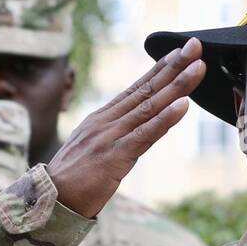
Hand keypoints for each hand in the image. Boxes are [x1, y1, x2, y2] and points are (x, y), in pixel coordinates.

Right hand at [47, 38, 205, 217]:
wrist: (48, 200)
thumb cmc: (72, 179)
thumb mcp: (94, 148)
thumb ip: (115, 134)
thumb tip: (137, 126)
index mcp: (102, 118)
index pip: (136, 88)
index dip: (159, 69)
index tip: (180, 51)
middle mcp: (107, 121)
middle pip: (146, 89)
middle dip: (174, 66)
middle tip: (195, 45)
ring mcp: (111, 136)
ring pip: (150, 106)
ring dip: (177, 85)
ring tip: (198, 67)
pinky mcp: (115, 156)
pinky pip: (146, 134)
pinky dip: (166, 118)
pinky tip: (184, 104)